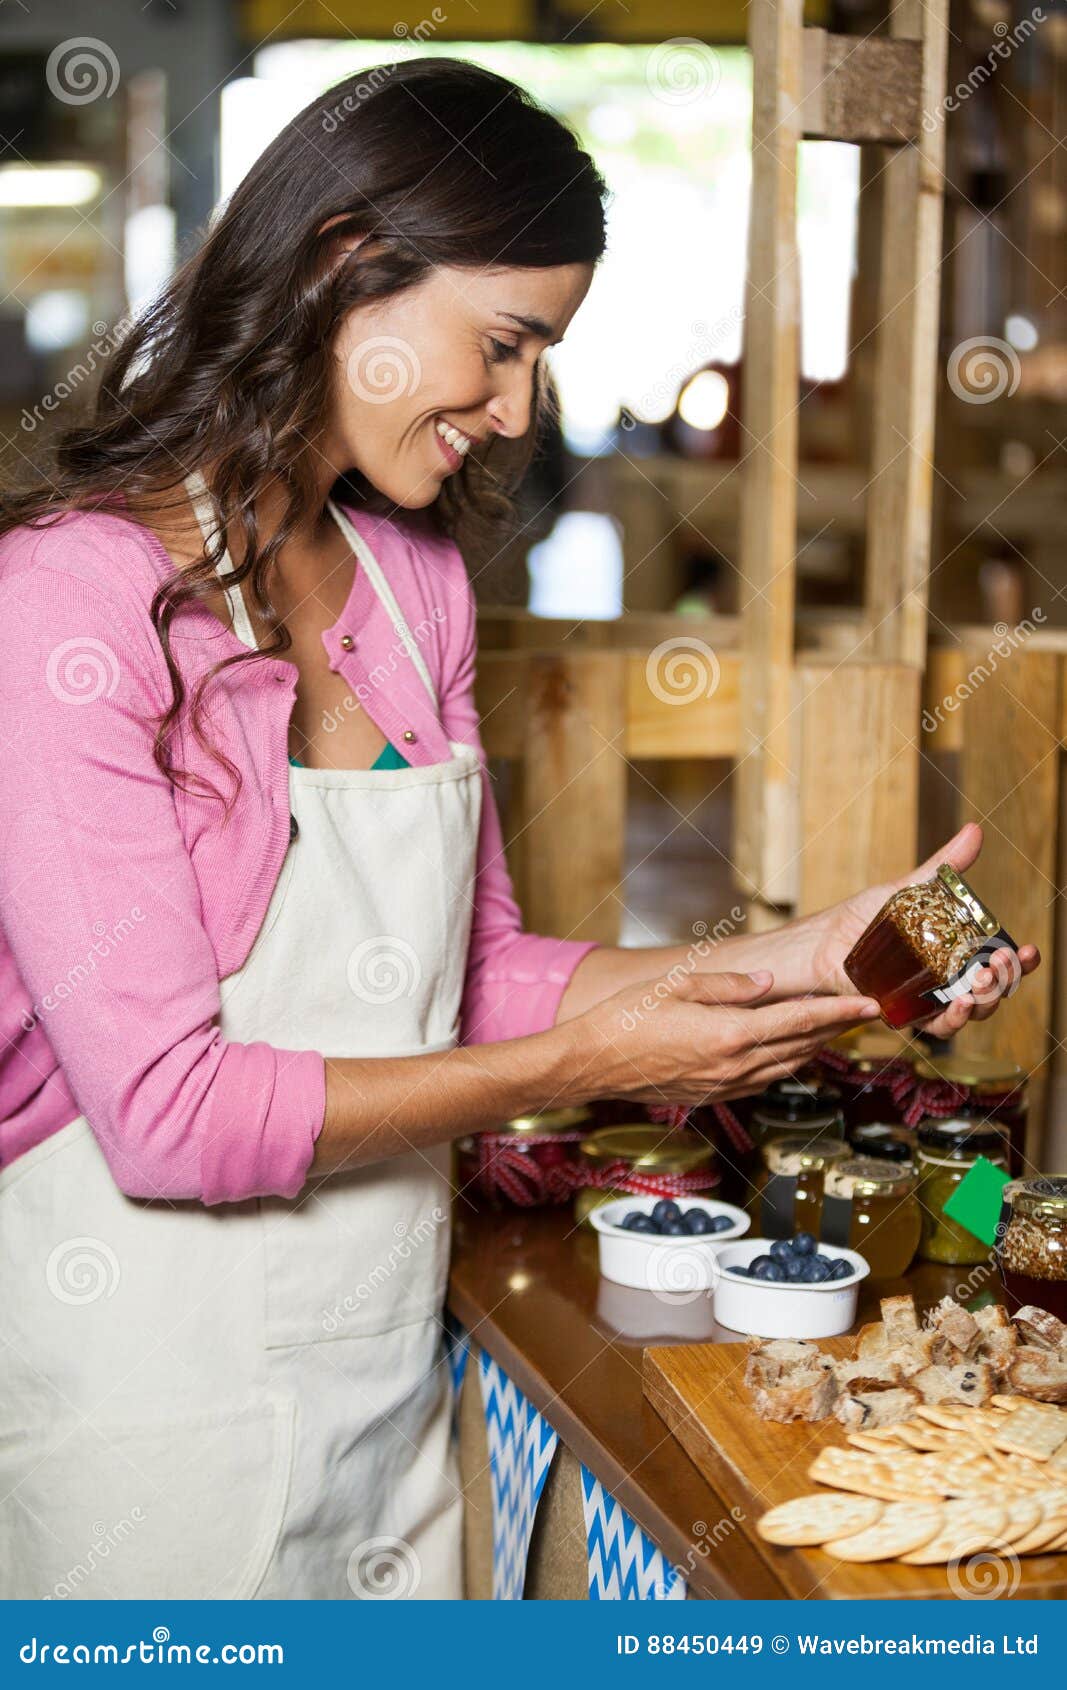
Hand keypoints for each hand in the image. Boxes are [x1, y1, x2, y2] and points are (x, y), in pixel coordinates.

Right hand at [574, 968, 881, 1107]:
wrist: (592, 1064)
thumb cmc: (626, 1018)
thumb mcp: (678, 985)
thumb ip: (729, 985)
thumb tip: (769, 984)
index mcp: (729, 1034)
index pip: (800, 1020)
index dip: (840, 1011)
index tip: (871, 1003)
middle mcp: (733, 1065)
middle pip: (801, 1046)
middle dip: (836, 1028)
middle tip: (863, 1009)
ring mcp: (724, 1085)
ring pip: (786, 1067)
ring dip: (814, 1047)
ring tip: (834, 1028)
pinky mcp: (713, 1096)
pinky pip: (762, 1080)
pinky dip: (785, 1063)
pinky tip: (789, 1050)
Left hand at [809, 821, 1040, 1038]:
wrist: (825, 939)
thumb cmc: (866, 916)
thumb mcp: (910, 889)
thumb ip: (944, 867)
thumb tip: (975, 831)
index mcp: (958, 952)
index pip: (1000, 961)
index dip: (1021, 962)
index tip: (1030, 952)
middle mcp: (950, 979)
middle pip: (992, 990)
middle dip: (1004, 981)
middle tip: (999, 964)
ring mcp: (930, 999)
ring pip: (970, 1011)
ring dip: (983, 1002)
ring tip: (979, 985)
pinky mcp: (906, 1014)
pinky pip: (935, 1027)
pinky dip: (951, 1020)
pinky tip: (956, 1005)